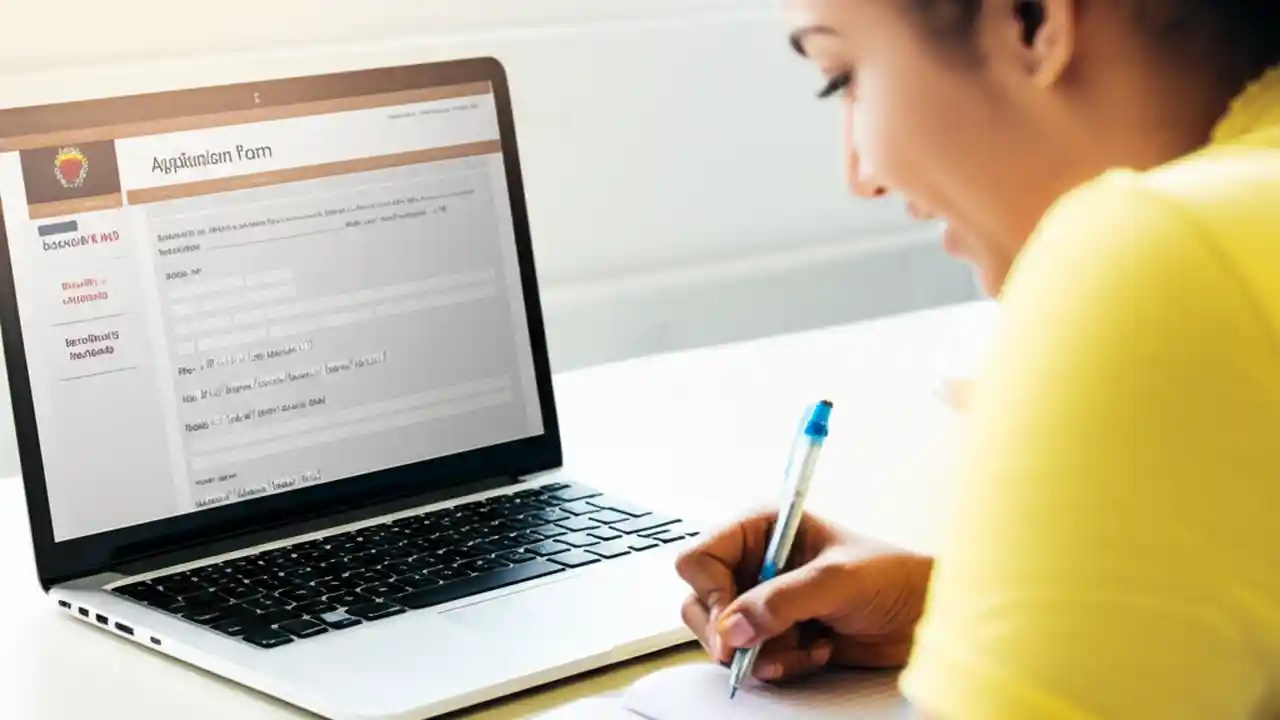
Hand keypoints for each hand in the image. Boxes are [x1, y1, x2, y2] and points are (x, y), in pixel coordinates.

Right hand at [675, 511, 932, 681]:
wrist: (926, 616)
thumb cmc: (892, 576)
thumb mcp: (835, 580)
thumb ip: (781, 601)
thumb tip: (731, 627)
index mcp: (760, 528)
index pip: (701, 558)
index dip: (709, 591)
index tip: (730, 620)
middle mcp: (755, 563)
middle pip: (700, 601)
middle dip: (730, 631)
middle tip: (757, 646)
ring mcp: (764, 602)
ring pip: (724, 637)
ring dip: (763, 650)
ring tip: (805, 644)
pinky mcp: (778, 635)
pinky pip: (753, 659)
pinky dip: (782, 664)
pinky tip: (817, 650)